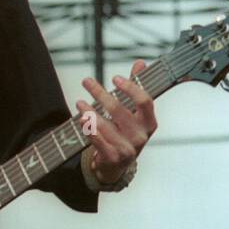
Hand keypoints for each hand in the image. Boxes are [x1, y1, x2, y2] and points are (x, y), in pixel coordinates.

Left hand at [76, 59, 156, 184]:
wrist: (117, 165)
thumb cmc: (125, 135)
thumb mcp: (134, 113)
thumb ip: (136, 88)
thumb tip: (139, 63)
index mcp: (149, 123)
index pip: (144, 101)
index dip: (130, 88)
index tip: (114, 78)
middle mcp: (140, 136)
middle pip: (119, 110)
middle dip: (100, 93)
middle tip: (87, 82)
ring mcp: (127, 148)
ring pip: (104, 125)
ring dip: (89, 111)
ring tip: (79, 103)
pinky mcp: (113, 157)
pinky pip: (98, 140)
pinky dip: (88, 129)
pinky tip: (81, 119)